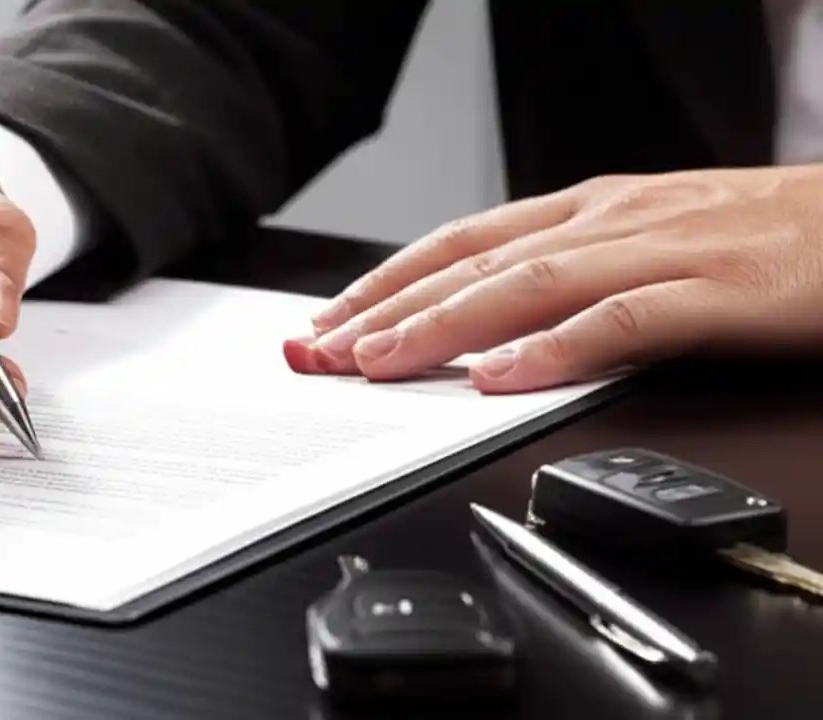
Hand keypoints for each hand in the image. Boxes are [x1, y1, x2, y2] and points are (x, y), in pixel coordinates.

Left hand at [284, 166, 822, 391]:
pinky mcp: (723, 290)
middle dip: (387, 311)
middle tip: (319, 354)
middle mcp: (610, 220)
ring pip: (530, 286)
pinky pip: (627, 321)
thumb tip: (482, 324)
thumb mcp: (644, 244)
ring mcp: (665, 250)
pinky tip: (504, 379)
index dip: (385, 283)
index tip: (326, 323)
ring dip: (446, 328)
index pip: (459, 244)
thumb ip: (568, 276)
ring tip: (383, 364)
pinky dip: (557, 349)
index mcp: (588, 210)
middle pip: (474, 266)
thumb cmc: (760, 239)